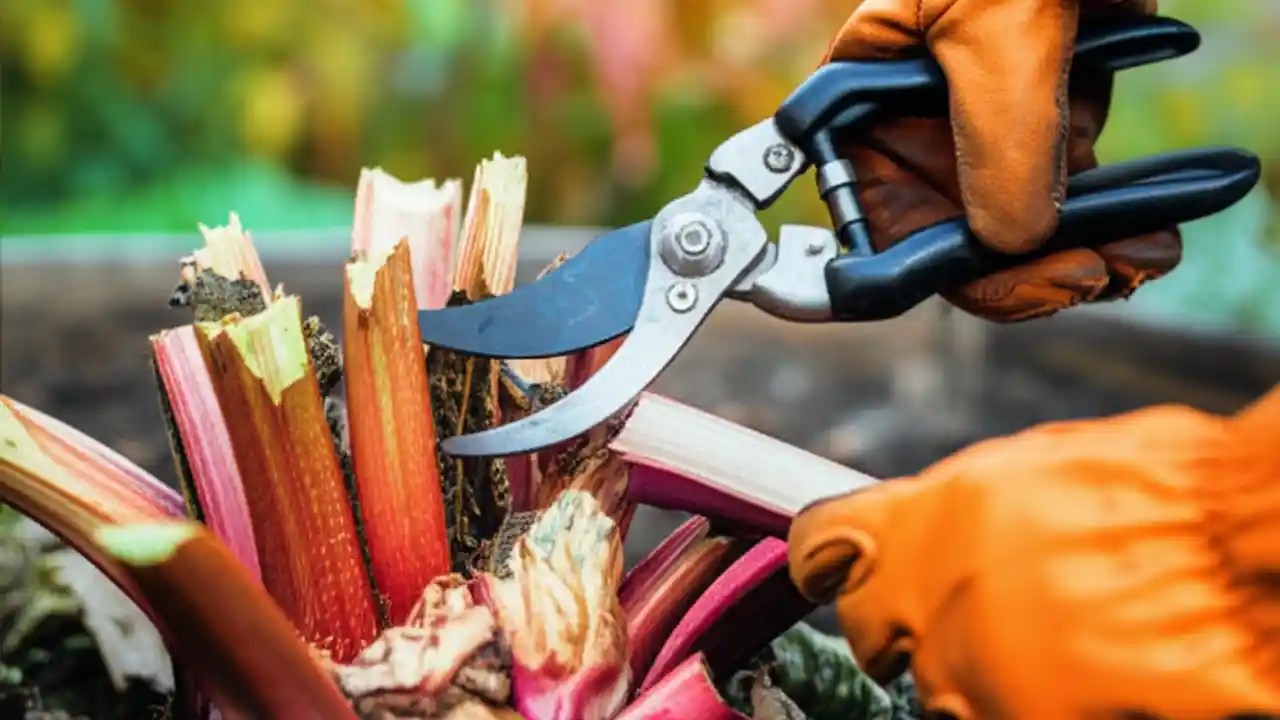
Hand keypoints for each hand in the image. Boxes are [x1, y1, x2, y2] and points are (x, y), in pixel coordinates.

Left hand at [787, 386, 1279, 718]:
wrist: (1244, 556)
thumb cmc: (1160, 494)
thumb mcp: (1032, 467)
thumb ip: (952, 508)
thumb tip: (924, 524)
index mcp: (919, 521)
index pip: (816, 545)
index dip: (825, 556)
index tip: (831, 564)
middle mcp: (924, 601)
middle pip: (865, 625)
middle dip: (900, 619)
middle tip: (962, 608)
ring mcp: (966, 675)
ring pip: (932, 686)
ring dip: (968, 669)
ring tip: (1050, 640)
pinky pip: (989, 717)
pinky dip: (1017, 702)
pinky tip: (1076, 675)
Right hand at [827, 0, 1181, 321]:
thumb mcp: (998, 24)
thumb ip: (1001, 137)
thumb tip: (1013, 241)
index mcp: (861, 98)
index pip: (878, 214)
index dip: (932, 263)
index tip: (1013, 279)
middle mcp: (915, 121)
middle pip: (953, 234)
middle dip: (1026, 269)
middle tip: (1090, 275)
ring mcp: (986, 119)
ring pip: (1020, 224)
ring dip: (1083, 252)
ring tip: (1140, 255)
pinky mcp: (1052, 109)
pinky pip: (1074, 187)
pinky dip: (1115, 215)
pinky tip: (1154, 227)